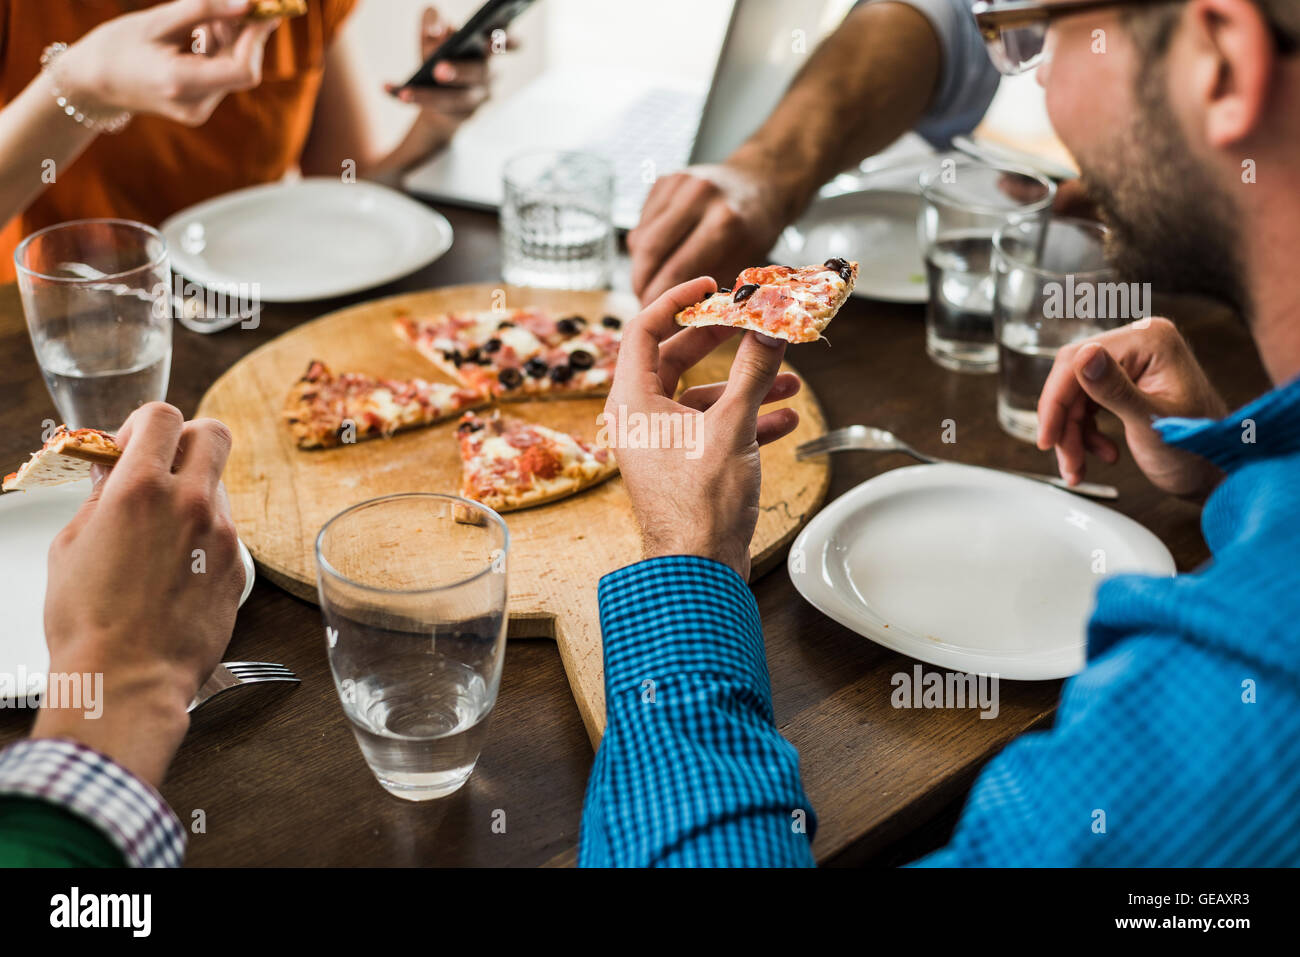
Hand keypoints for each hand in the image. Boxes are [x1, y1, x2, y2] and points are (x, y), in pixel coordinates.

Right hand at [32, 404, 243, 787]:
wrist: (127, 679)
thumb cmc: (88, 621)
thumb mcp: (71, 545)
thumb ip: (100, 498)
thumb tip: (111, 472)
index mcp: (141, 489)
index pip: (162, 416)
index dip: (144, 425)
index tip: (130, 447)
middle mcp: (191, 503)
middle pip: (211, 434)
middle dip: (186, 441)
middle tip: (161, 469)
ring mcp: (222, 535)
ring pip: (219, 486)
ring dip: (194, 494)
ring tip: (160, 534)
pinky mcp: (238, 567)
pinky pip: (225, 533)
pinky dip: (204, 537)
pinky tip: (176, 570)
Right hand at [57, 0, 276, 126]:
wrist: (93, 83)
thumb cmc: (117, 46)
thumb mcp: (156, 21)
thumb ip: (203, 11)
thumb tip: (246, 4)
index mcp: (181, 84)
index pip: (242, 70)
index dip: (257, 38)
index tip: (264, 8)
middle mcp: (196, 106)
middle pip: (242, 68)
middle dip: (245, 33)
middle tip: (240, 1)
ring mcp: (199, 111)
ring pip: (233, 70)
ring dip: (231, 38)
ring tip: (207, 16)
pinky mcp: (200, 107)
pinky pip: (222, 74)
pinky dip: (219, 49)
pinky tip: (202, 32)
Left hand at [383, 7, 504, 162]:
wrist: (442, 106)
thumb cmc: (443, 59)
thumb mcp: (434, 37)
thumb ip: (433, 23)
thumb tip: (436, 28)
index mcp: (487, 50)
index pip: (508, 43)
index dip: (508, 41)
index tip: (494, 38)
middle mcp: (488, 75)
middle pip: (478, 73)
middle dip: (459, 71)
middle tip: (438, 69)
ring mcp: (476, 100)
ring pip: (456, 99)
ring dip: (430, 95)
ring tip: (405, 92)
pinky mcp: (461, 117)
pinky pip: (435, 110)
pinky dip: (410, 98)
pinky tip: (388, 89)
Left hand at [606, 277, 801, 578]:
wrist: (700, 573)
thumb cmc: (699, 508)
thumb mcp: (730, 429)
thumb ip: (754, 372)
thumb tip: (772, 324)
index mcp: (632, 402)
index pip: (644, 329)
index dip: (680, 300)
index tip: (715, 286)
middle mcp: (640, 418)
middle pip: (676, 357)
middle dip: (722, 340)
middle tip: (755, 321)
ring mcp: (661, 443)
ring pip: (702, 395)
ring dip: (745, 384)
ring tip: (790, 380)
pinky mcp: (684, 465)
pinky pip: (713, 427)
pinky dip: (746, 418)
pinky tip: (785, 419)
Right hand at [628, 155, 798, 305]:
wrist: (762, 181)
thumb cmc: (756, 227)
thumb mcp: (746, 262)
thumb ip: (713, 287)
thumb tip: (673, 314)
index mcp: (724, 221)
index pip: (675, 269)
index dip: (658, 298)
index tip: (652, 315)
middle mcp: (699, 196)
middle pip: (649, 251)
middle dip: (641, 283)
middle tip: (642, 304)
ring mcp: (679, 182)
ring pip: (640, 237)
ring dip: (639, 266)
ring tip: (649, 284)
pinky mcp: (665, 178)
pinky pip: (642, 221)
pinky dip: (643, 245)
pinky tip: (657, 258)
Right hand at [1037, 318, 1228, 497]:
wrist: (1219, 472)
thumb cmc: (1199, 450)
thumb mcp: (1151, 422)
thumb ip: (1114, 389)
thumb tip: (1082, 357)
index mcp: (1150, 340)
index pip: (1079, 361)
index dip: (1056, 402)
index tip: (1047, 438)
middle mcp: (1140, 343)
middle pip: (1073, 378)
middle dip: (1065, 425)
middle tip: (1065, 461)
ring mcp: (1133, 361)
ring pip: (1076, 395)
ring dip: (1073, 435)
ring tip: (1079, 469)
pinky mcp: (1127, 381)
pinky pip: (1088, 403)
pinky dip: (1086, 433)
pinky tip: (1103, 455)